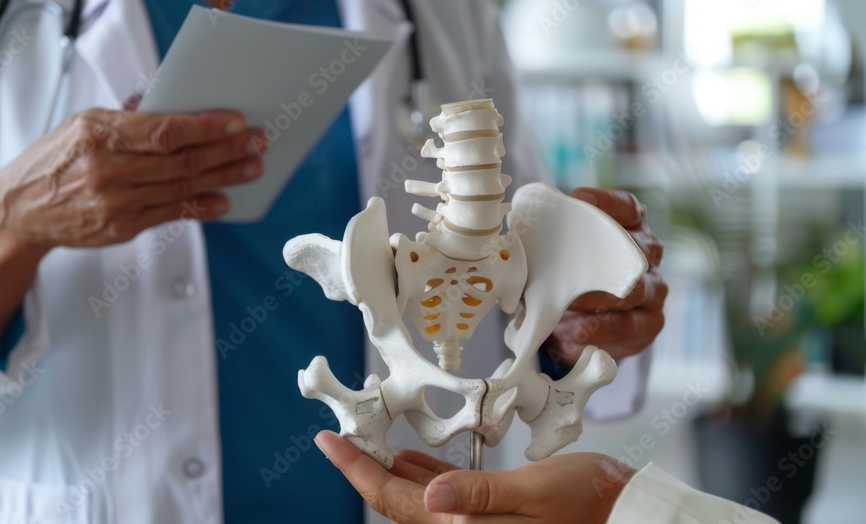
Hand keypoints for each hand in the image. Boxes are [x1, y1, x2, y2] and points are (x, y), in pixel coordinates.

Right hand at [0, 107, 266, 249]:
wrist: (18, 210)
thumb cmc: (52, 161)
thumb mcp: (82, 125)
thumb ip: (128, 118)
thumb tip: (172, 102)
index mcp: (97, 134)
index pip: (164, 130)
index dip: (205, 127)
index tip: (234, 122)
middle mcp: (106, 170)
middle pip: (181, 160)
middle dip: (226, 151)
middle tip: (256, 144)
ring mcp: (114, 203)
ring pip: (182, 188)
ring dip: (223, 177)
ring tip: (250, 167)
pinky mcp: (121, 228)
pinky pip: (171, 215)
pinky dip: (201, 206)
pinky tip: (223, 199)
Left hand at [315, 431, 634, 522]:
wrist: (622, 513)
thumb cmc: (586, 501)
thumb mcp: (533, 491)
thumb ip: (478, 494)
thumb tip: (428, 492)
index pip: (394, 502)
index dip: (358, 470)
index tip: (328, 442)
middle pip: (397, 504)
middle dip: (367, 468)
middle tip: (341, 435)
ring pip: (415, 502)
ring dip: (391, 472)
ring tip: (367, 441)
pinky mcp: (487, 517)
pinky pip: (440, 500)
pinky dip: (421, 478)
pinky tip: (412, 460)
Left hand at [543, 187, 667, 366]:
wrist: (577, 326)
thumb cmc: (566, 277)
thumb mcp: (556, 258)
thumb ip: (549, 245)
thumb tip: (516, 244)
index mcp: (628, 227)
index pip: (627, 207)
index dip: (607, 202)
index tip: (579, 200)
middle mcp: (646, 254)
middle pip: (638, 249)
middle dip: (607, 257)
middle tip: (575, 266)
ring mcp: (652, 290)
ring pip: (638, 290)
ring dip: (600, 298)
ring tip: (570, 304)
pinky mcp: (650, 323)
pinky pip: (632, 326)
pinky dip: (603, 329)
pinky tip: (579, 331)